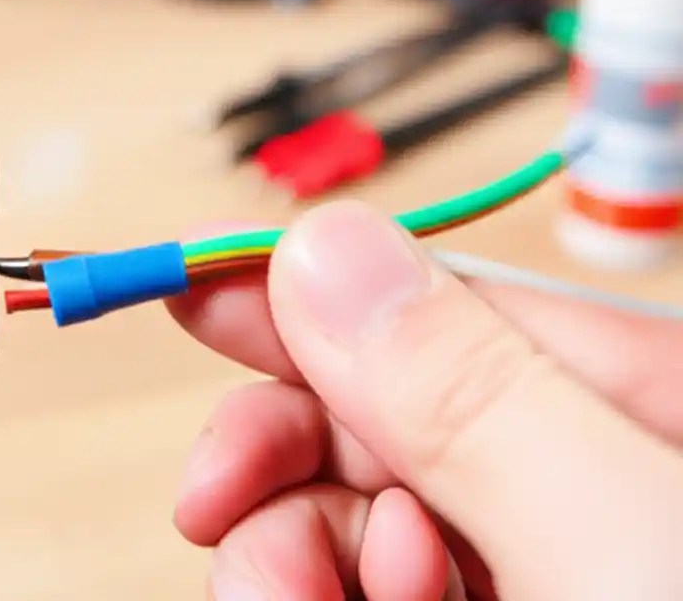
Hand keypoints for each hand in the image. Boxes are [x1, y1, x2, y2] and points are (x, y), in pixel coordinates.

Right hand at [168, 201, 682, 599]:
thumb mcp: (619, 535)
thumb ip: (476, 394)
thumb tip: (328, 252)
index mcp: (644, 406)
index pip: (439, 305)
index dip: (296, 290)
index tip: (184, 286)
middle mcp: (577, 480)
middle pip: (370, 418)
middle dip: (277, 457)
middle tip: (212, 499)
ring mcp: (526, 565)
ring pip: (344, 515)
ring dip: (287, 552)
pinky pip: (353, 590)